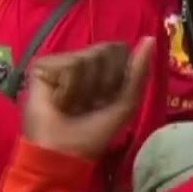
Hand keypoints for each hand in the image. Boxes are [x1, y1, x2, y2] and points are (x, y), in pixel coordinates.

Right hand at [23, 39, 155, 159]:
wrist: (64, 152)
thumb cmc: (94, 133)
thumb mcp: (126, 104)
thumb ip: (139, 72)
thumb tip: (150, 39)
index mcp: (101, 68)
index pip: (120, 50)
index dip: (120, 76)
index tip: (108, 100)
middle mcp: (81, 60)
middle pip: (106, 50)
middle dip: (105, 83)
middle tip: (89, 105)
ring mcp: (60, 61)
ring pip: (88, 58)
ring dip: (86, 90)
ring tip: (72, 106)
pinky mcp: (42, 66)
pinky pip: (69, 66)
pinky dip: (69, 90)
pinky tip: (59, 102)